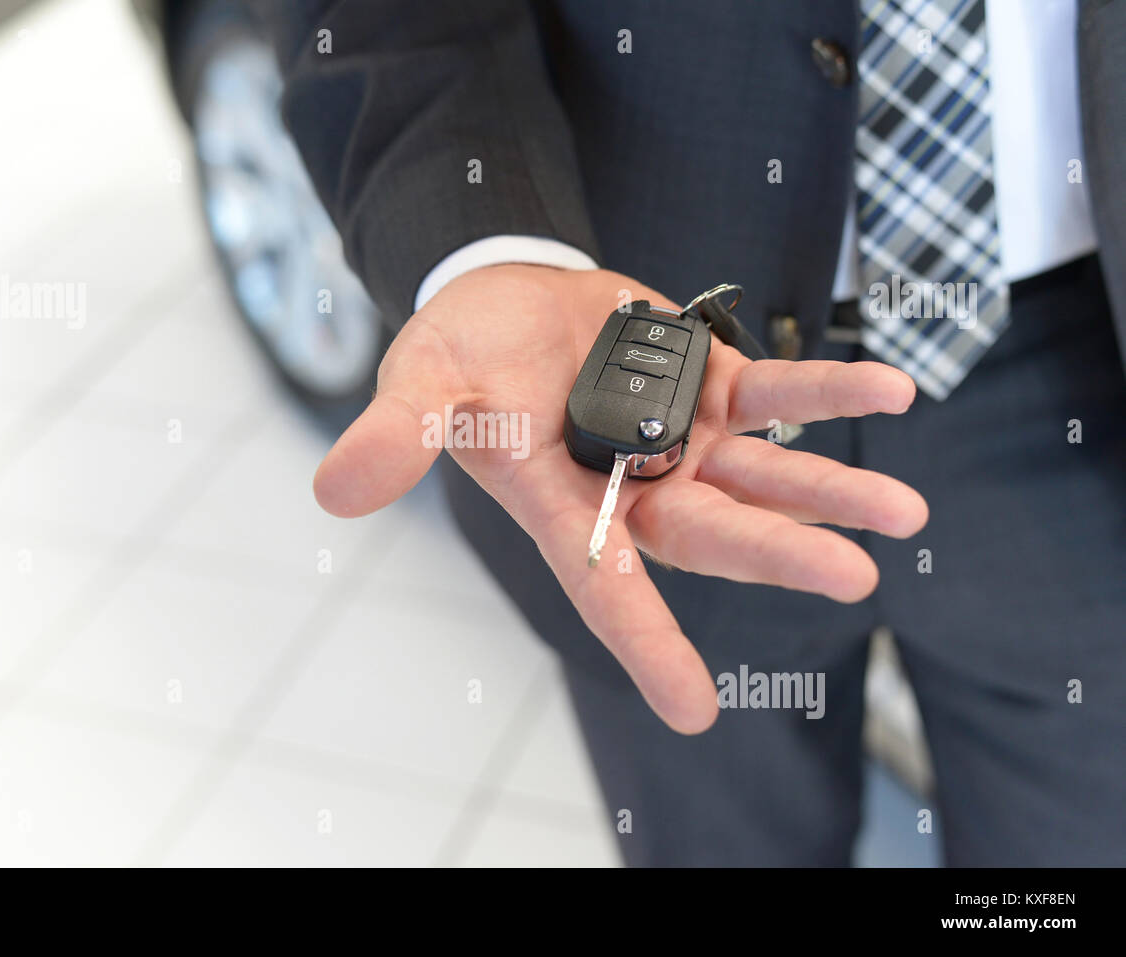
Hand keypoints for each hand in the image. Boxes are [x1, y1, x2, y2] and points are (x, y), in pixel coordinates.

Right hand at [314, 265, 927, 731]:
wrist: (507, 298)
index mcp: (563, 504)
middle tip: (853, 579)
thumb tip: (336, 488)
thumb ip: (397, 438)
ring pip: (762, 475)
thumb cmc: (460, 358)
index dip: (646, 646)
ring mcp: (677, 439)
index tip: (696, 713)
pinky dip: (828, 393)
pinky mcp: (707, 385)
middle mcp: (631, 485)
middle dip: (780, 553)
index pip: (604, 584)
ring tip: (902, 515)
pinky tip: (890, 393)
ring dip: (829, 493)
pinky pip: (775, 395)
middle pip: (711, 531)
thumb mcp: (423, 389)